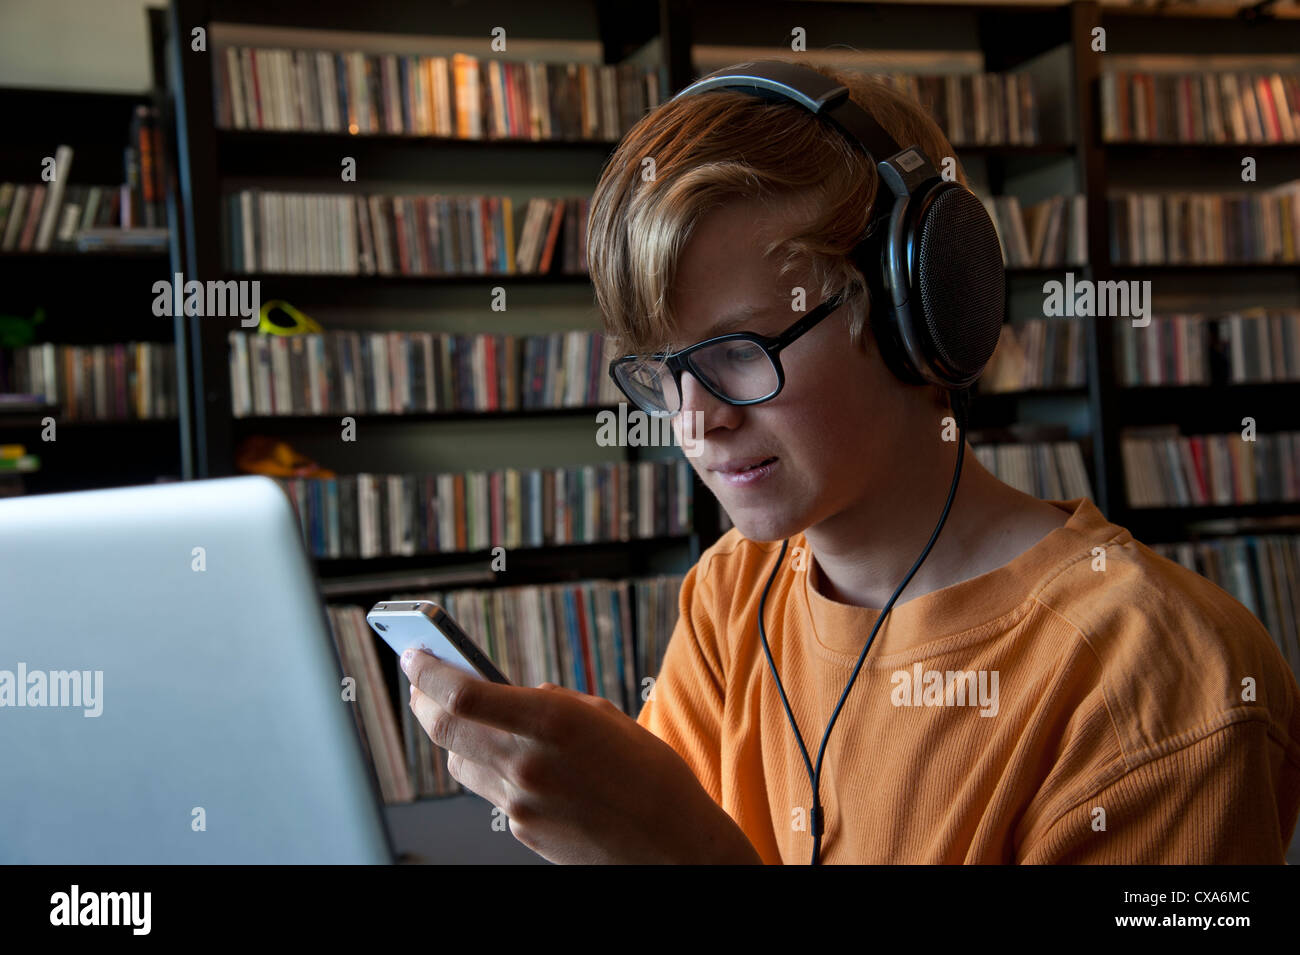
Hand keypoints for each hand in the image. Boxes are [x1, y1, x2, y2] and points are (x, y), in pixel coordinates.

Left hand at [401, 648, 760, 864]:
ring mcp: (520, 805)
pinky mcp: (522, 833)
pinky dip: (493, 772)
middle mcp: (527, 765)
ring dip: (455, 738)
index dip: (428, 672)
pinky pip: (491, 794)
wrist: (673, 846)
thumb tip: (508, 695)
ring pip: (459, 763)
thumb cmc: (650, 774)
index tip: (414, 654)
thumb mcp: (602, 716)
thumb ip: (548, 703)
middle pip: (444, 729)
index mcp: (552, 723)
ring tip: (464, 719)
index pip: (462, 694)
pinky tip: (516, 762)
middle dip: (424, 701)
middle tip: (422, 684)